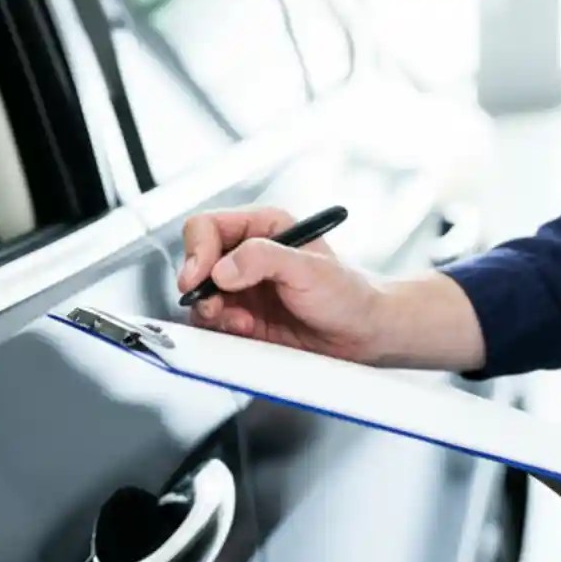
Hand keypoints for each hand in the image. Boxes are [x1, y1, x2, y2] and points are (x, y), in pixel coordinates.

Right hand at [178, 207, 487, 370]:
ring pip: (200, 296)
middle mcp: (247, 255)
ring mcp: (243, 289)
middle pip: (195, 262)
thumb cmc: (347, 293)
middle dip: (199, 285)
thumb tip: (223, 269)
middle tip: (213, 303)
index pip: (207, 227)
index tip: (201, 276)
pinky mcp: (243, 318)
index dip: (197, 250)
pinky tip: (246, 330)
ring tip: (239, 321)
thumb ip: (264, 260)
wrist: (365, 333)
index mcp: (262, 228)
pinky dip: (222, 329)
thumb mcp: (309, 269)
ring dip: (211, 310)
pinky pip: (213, 322)